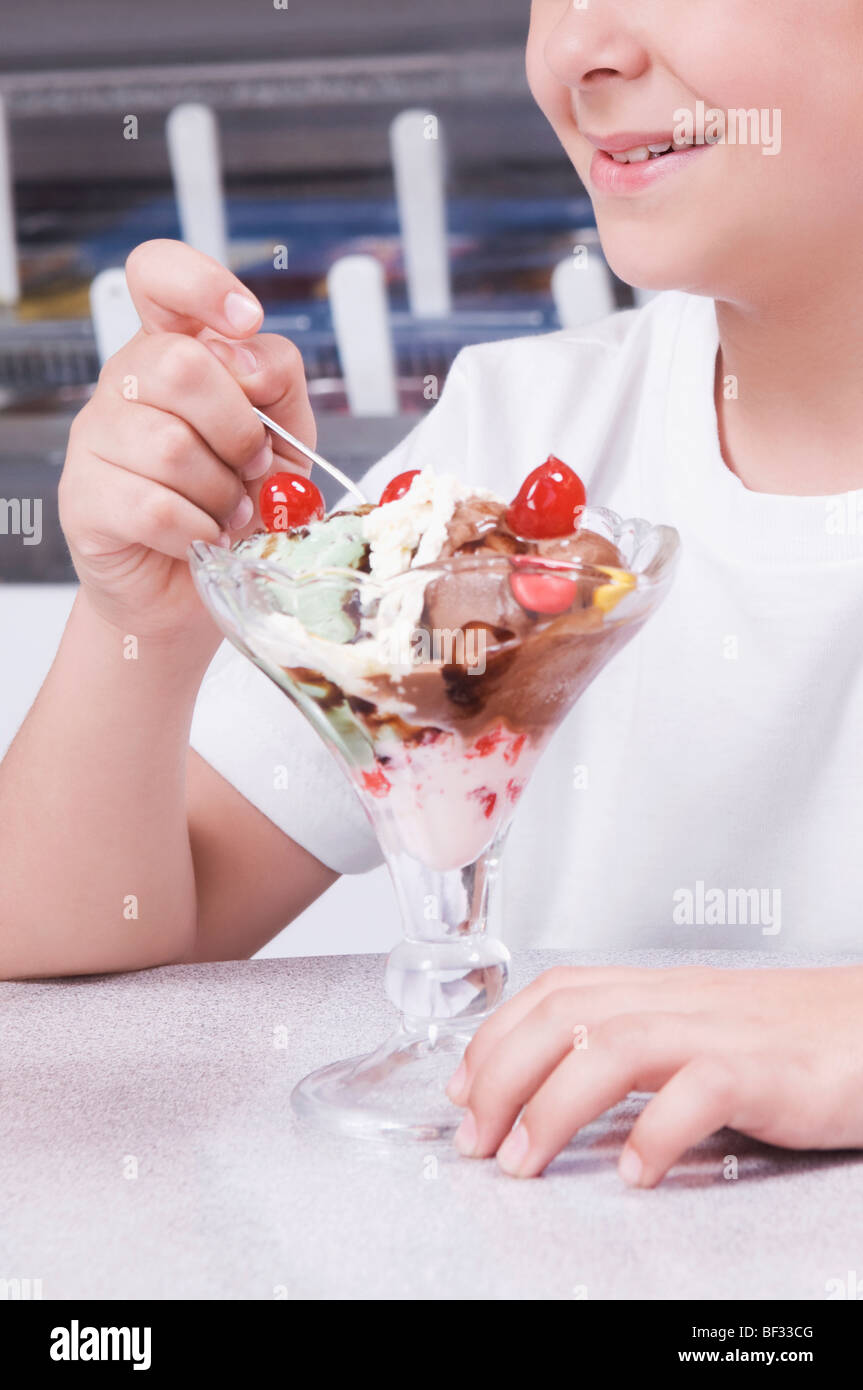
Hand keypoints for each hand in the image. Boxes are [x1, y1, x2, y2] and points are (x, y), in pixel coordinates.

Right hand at [60, 239, 315, 641]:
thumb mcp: (283, 438)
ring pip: (168, 445)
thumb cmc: (235, 506)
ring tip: (229, 514)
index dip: (202, 284)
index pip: (159, 275)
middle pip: (179, 364)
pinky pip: (151, 506)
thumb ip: (278, 383)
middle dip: (238, 429)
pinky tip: (203, 539)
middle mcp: (126, 381)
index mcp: (172, 350)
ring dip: (221, 493)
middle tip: (251, 468)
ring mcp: (95, 437)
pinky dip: (197, 531)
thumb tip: (248, 356)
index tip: (245, 319)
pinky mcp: (82, 498)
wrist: (193, 592)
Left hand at [446, 963, 862, 1184]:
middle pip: (567, 1013)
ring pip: (615, 1044)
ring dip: (553, 1104)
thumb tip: (557, 1085)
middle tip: (474, 1137)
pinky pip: (701, 1091)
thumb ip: (639, 1047)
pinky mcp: (770, 1071)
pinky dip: (656, 1132)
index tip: (462, 1088)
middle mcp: (682, 1000)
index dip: (497, 1035)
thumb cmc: (798, 1038)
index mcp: (662, 989)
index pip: (557, 990)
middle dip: (502, 1073)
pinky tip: (634, 1173)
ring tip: (523, 1160)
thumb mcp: (703, 1030)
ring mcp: (725, 1031)